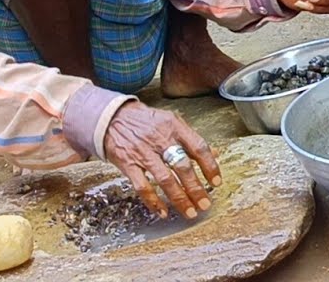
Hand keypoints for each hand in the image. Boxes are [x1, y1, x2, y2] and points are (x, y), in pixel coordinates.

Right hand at [101, 101, 220, 219]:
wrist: (111, 117)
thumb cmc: (146, 121)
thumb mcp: (171, 122)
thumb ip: (191, 138)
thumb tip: (216, 153)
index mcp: (174, 126)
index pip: (198, 147)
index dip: (210, 166)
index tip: (217, 182)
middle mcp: (160, 139)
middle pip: (183, 167)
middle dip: (196, 188)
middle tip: (205, 204)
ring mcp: (143, 152)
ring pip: (165, 179)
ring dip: (179, 198)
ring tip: (189, 212)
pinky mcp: (127, 164)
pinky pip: (142, 186)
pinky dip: (153, 201)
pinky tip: (163, 212)